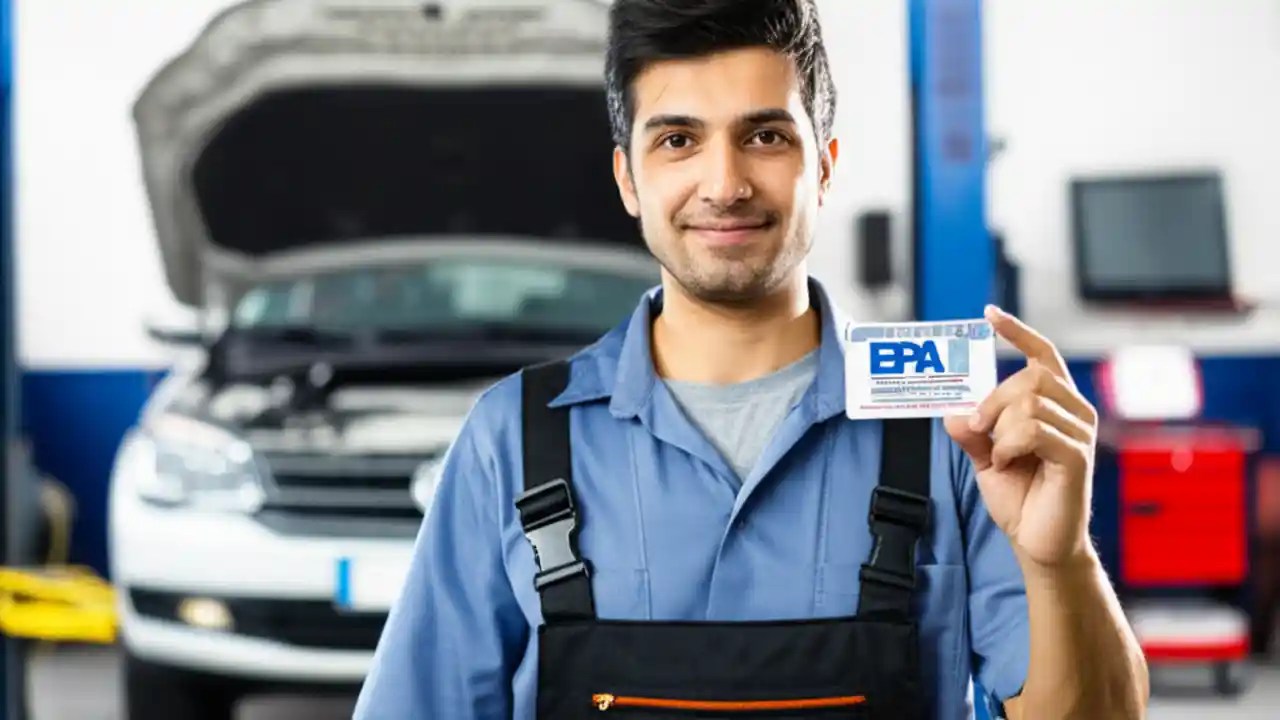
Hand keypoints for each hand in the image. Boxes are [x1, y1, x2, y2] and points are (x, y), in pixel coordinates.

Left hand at [944, 305, 1099, 568]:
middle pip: (1029, 377)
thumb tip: (952, 410)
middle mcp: (1075, 412)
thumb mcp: (985, 457)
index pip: (1042, 355)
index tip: (990, 314)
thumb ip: (971, 430)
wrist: (1037, 542)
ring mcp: (1080, 433)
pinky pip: (1034, 430)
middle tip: (978, 428)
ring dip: (1000, 430)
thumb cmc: (1019, 497)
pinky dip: (1010, 446)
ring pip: (1028, 404)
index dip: (1018, 332)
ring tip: (1000, 456)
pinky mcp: (1077, 457)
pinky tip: (1010, 463)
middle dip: (993, 400)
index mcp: (1056, 404)